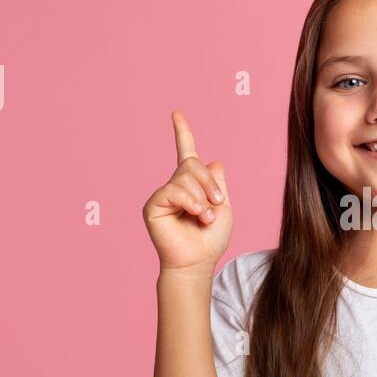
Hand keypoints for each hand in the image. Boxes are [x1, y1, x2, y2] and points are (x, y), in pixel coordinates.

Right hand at [142, 111, 232, 275]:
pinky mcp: (153, 205)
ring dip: (202, 197)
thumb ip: (218, 184)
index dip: (182, 133)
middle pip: (192, 164)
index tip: (176, 114)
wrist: (198, 261)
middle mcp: (174, 186)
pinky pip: (174, 190)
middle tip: (217, 205)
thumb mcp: (224, 208)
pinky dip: (190, 202)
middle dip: (210, 184)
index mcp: (191, 185)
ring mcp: (163, 195)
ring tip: (204, 217)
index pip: (186, 153)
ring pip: (185, 177)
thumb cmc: (210, 239)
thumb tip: (213, 161)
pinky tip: (194, 215)